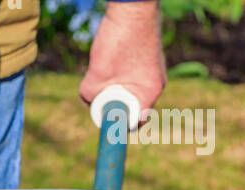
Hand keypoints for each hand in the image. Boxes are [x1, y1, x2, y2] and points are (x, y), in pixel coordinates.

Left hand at [80, 1, 166, 116]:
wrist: (133, 5)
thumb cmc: (118, 40)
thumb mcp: (96, 75)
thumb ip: (88, 97)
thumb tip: (88, 102)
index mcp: (149, 94)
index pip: (133, 124)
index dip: (116, 124)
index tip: (102, 119)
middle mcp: (156, 85)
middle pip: (130, 108)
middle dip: (112, 105)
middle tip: (97, 94)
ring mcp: (154, 72)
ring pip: (129, 92)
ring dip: (114, 88)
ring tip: (103, 70)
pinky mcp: (148, 61)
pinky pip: (132, 78)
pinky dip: (119, 75)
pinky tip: (110, 60)